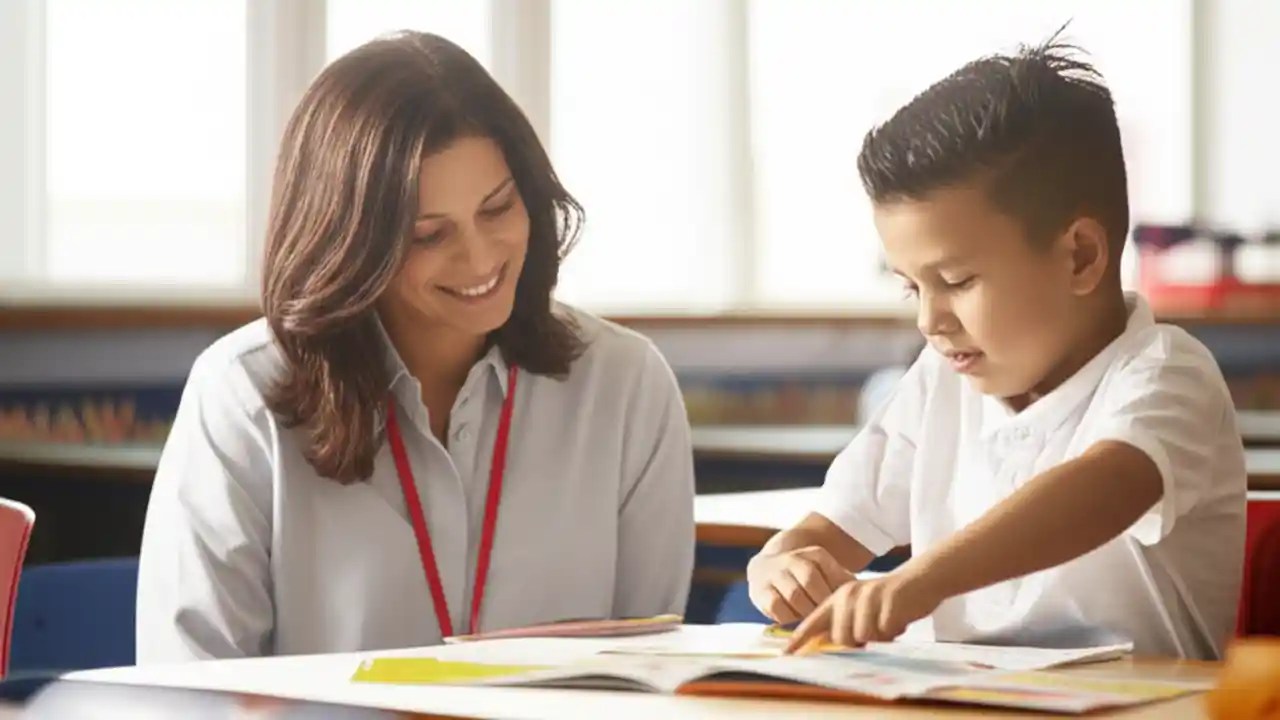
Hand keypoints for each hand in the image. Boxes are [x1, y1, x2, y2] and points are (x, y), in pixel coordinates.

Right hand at [746, 545, 852, 624]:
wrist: (768, 568)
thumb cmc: (807, 578)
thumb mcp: (828, 575)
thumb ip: (843, 586)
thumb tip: (861, 604)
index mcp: (815, 554)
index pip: (831, 573)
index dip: (836, 594)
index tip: (840, 607)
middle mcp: (792, 559)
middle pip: (810, 581)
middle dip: (819, 602)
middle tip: (826, 616)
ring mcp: (774, 573)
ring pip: (793, 594)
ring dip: (805, 611)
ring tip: (810, 618)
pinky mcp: (759, 590)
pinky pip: (776, 607)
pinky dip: (788, 617)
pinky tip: (793, 617)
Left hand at [784, 569, 942, 652]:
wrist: (920, 580)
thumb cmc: (890, 602)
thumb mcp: (862, 609)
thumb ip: (846, 625)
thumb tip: (833, 649)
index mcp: (839, 597)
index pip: (814, 622)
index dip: (799, 639)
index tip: (785, 654)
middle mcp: (849, 595)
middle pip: (842, 638)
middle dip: (858, 643)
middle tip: (875, 631)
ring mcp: (868, 597)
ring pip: (863, 637)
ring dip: (878, 638)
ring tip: (887, 623)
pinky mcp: (888, 602)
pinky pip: (885, 632)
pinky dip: (893, 632)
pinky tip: (898, 619)